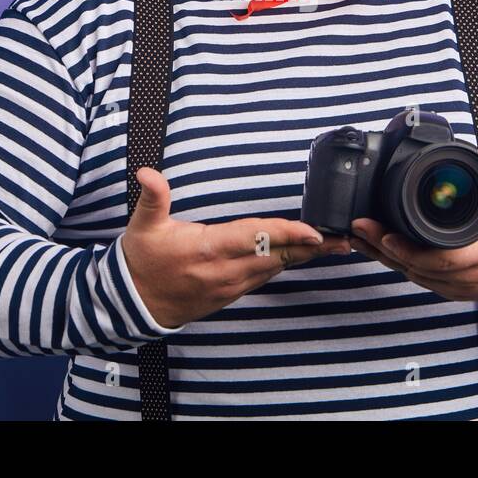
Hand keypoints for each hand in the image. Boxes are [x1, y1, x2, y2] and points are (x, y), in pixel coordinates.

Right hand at [121, 166, 349, 328]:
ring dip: (304, 256)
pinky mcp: (232, 293)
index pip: (256, 238)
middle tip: (343, 239)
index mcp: (208, 249)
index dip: (287, 234)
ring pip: (275, 268)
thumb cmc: (141, 262)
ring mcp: (231, 285)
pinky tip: (302, 255)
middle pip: (277, 255)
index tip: (315, 232)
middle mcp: (226, 271)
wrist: (133, 304)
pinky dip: (286, 264)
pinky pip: (266, 276)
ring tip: (333, 245)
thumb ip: (152, 197)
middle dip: (311, 247)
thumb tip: (147, 172)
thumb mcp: (143, 227)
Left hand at [349, 150, 477, 301]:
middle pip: (426, 270)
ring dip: (390, 261)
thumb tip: (474, 155)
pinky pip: (428, 284)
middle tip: (361, 231)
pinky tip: (384, 254)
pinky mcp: (462, 291)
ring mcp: (471, 287)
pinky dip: (404, 268)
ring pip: (422, 279)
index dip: (413, 251)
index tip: (386, 235)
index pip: (448, 258)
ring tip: (363, 239)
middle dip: (387, 252)